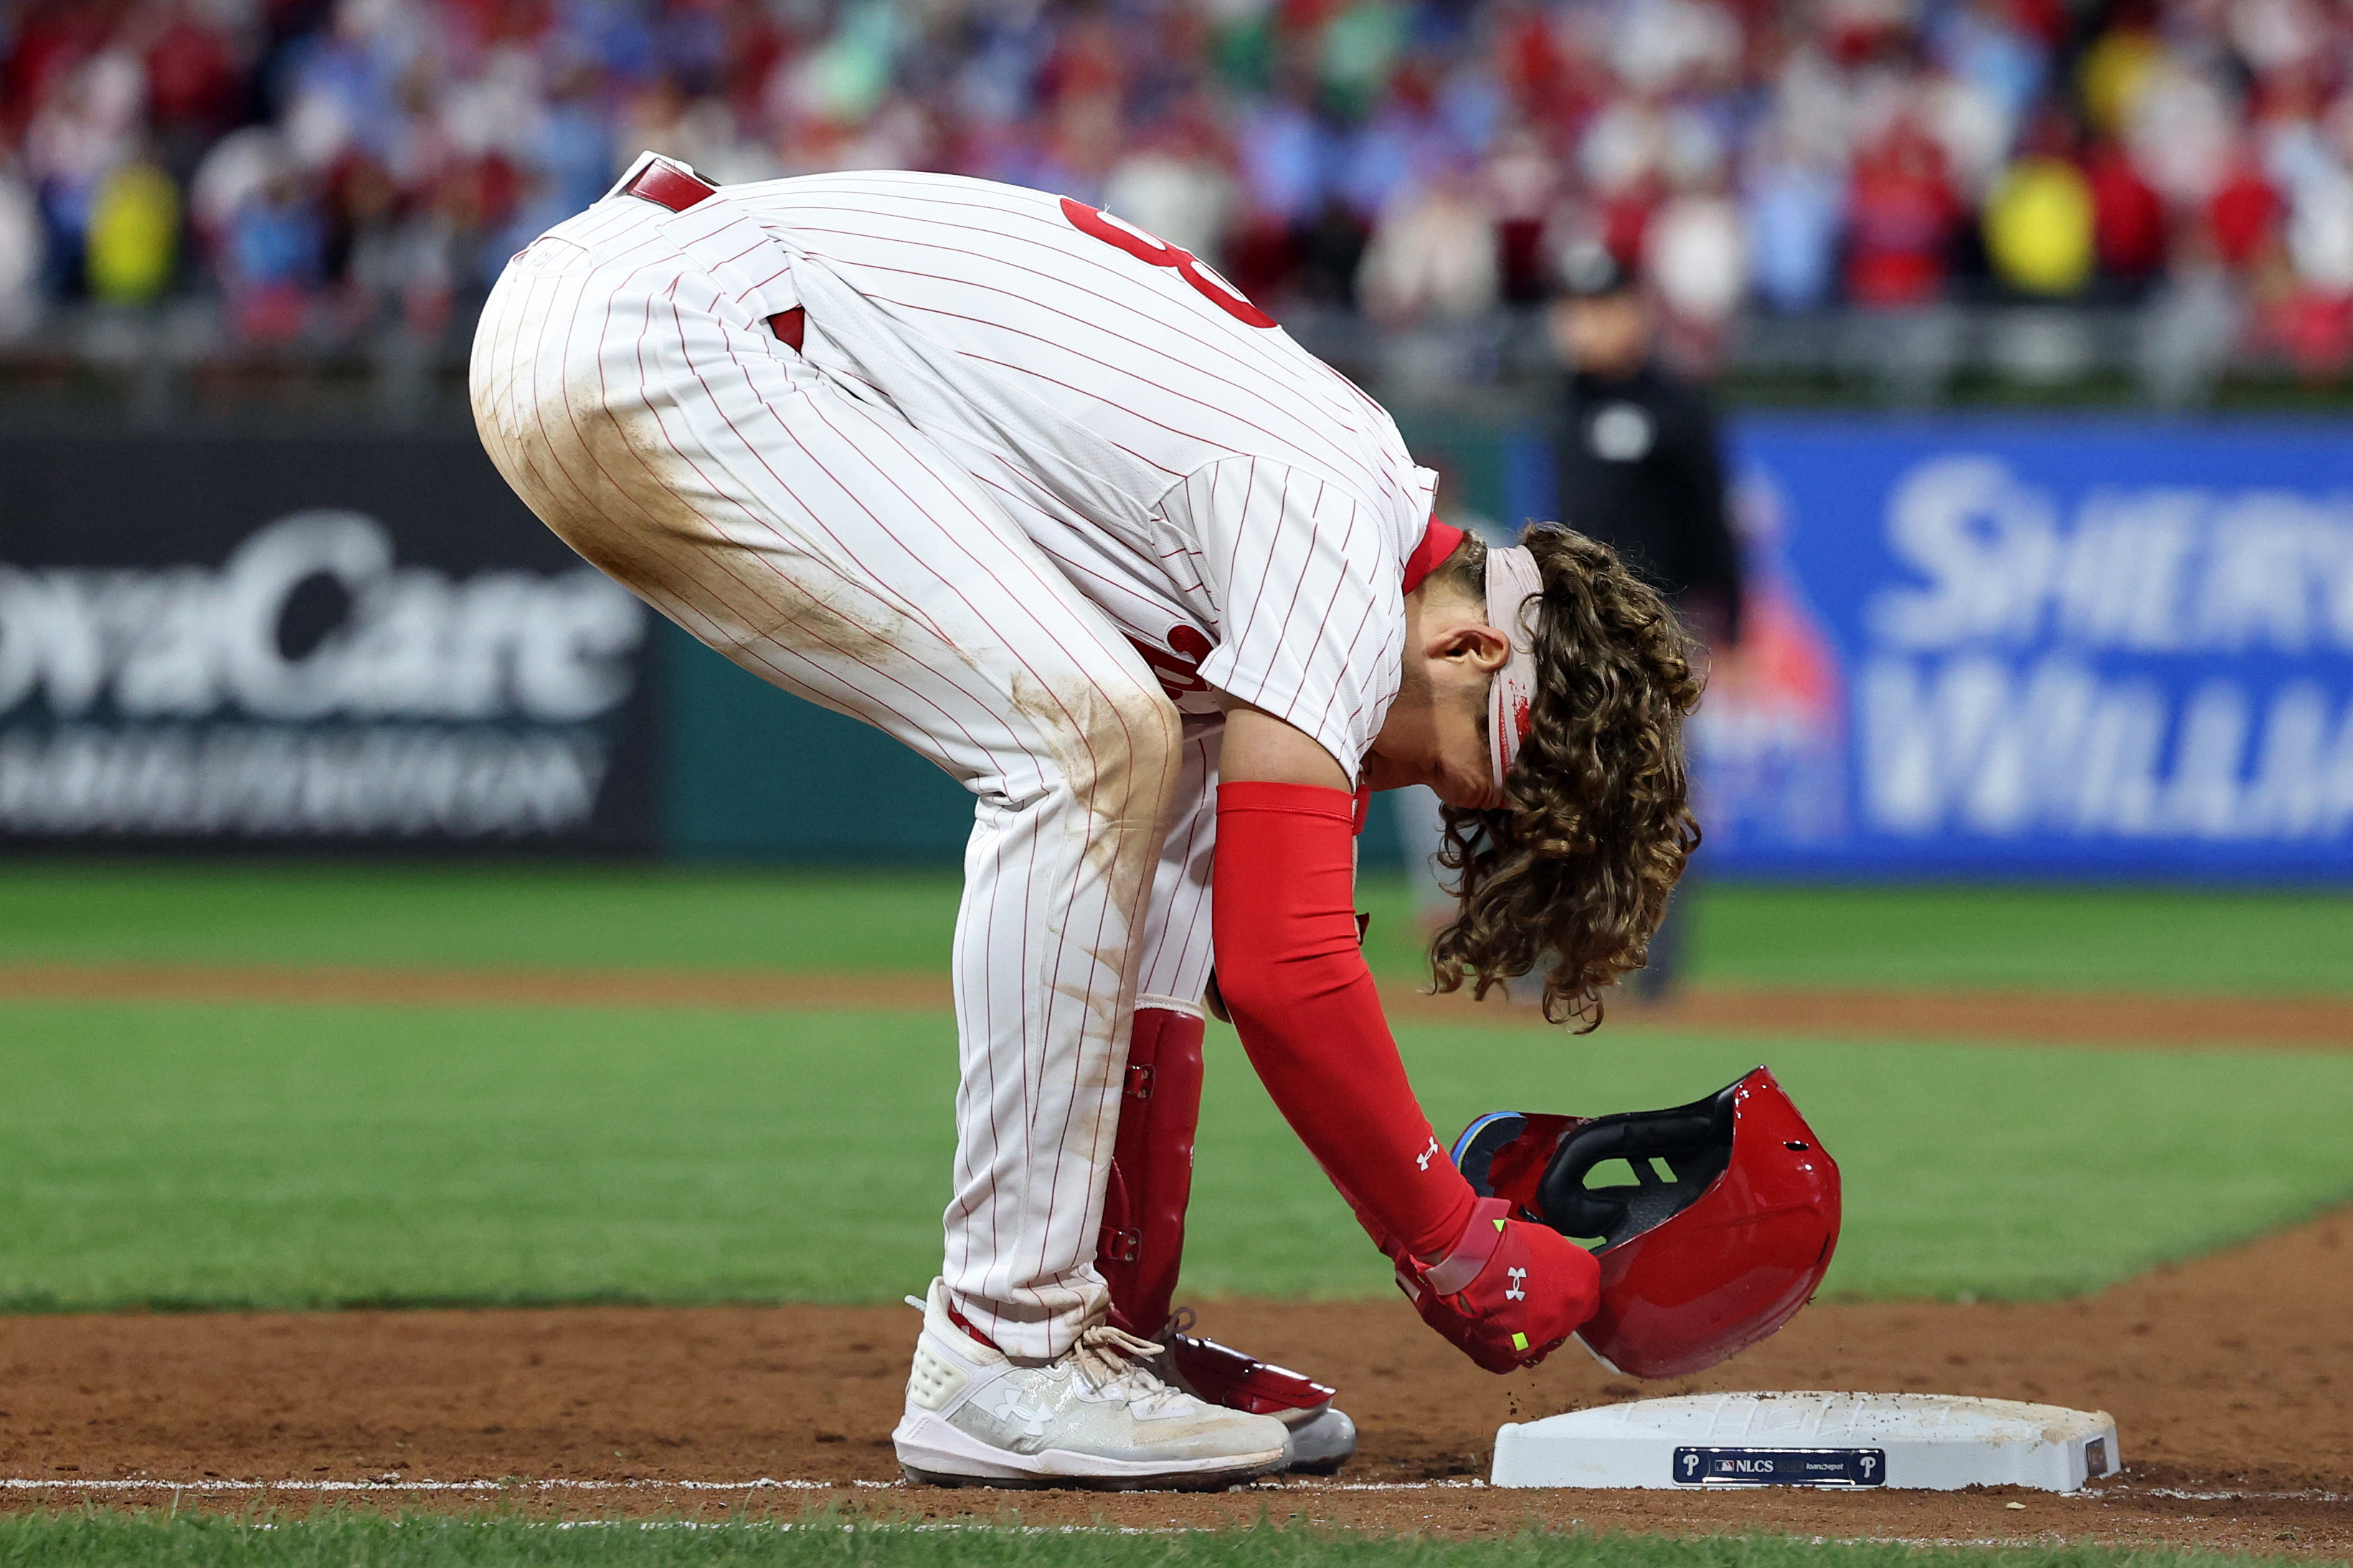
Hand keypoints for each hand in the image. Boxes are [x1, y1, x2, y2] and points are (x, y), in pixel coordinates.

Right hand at [1391, 1198, 1599, 1372]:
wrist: (1477, 1257)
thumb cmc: (1509, 1241)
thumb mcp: (1548, 1240)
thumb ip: (1564, 1260)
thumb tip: (1561, 1268)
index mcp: (1585, 1277)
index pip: (1588, 1293)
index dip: (1569, 1291)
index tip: (1556, 1288)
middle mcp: (1575, 1308)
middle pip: (1570, 1317)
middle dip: (1555, 1310)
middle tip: (1533, 1299)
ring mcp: (1551, 1330)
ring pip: (1548, 1336)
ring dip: (1536, 1328)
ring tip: (1513, 1313)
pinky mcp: (1524, 1347)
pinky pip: (1524, 1351)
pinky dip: (1514, 1342)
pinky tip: (1502, 1327)